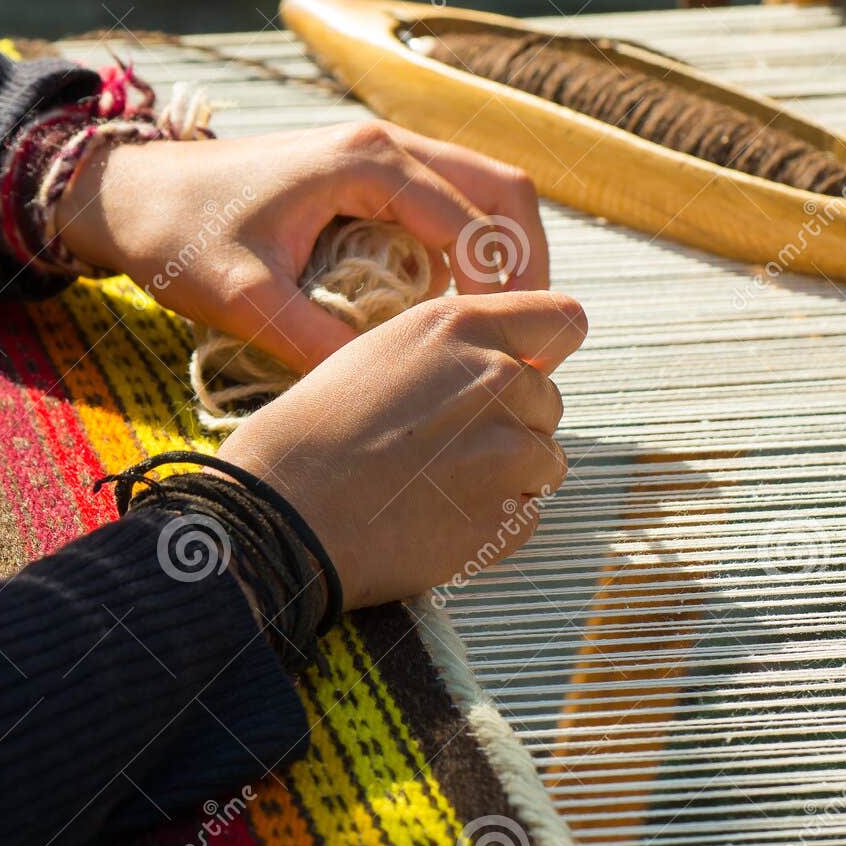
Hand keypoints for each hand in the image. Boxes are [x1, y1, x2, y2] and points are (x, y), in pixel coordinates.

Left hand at [55, 120, 548, 373]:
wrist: (131, 193)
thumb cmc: (180, 235)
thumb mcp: (243, 299)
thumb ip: (314, 342)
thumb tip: (383, 388)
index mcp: (368, 162)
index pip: (473, 222)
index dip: (500, 289)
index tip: (502, 351)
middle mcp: (386, 145)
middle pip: (502, 191)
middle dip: (525, 263)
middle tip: (523, 335)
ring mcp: (380, 155)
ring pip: (481, 192)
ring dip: (500, 254)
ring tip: (495, 327)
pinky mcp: (369, 176)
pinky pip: (445, 205)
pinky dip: (465, 250)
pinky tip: (447, 308)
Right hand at [217, 290, 585, 608]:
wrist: (283, 515)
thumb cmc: (309, 435)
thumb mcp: (375, 357)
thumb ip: (449, 354)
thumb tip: (505, 364)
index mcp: (459, 328)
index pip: (563, 320)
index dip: (544, 350)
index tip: (528, 368)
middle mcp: (497, 378)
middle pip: (549, 400)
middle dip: (513, 424)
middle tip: (445, 449)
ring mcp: (509, 450)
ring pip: (546, 461)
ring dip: (510, 477)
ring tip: (439, 489)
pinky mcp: (507, 517)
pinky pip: (527, 518)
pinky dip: (494, 526)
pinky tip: (436, 523)